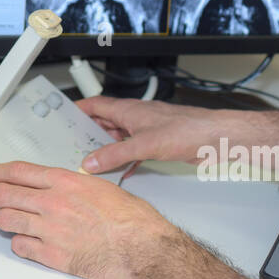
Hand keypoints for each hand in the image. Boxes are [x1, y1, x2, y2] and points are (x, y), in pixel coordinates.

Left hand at [0, 161, 174, 278]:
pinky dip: (18, 244)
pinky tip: (22, 242)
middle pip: (5, 194)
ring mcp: (50, 230)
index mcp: (65, 182)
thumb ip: (73, 186)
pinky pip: (21, 247)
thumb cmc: (131, 219)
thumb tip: (59, 188)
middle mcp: (52, 203)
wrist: (142, 247)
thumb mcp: (101, 187)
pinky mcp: (52, 255)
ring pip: (7, 220)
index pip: (18, 171)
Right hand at [75, 96, 219, 171]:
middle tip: (74, 147)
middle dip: (90, 134)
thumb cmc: (187, 129)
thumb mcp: (144, 145)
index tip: (64, 116)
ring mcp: (147, 131)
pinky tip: (121, 172)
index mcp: (129, 110)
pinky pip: (134, 152)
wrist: (215, 138)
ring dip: (108, 150)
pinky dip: (126, 161)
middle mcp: (136, 118)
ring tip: (93, 162)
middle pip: (106, 123)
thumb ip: (115, 154)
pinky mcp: (158, 145)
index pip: (96, 105)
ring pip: (120, 139)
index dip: (79, 109)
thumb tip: (91, 162)